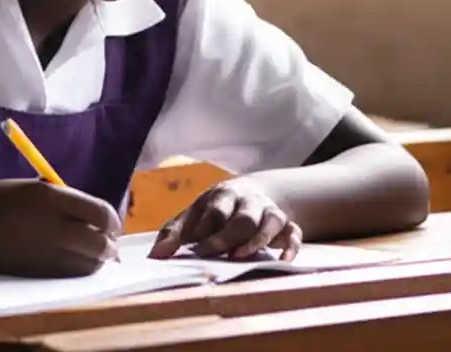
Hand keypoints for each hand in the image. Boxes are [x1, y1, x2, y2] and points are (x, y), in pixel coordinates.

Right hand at [0, 180, 121, 277]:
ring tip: (90, 252)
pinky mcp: (37, 273)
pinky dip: (78, 269)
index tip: (111, 223)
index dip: (111, 220)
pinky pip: (70, 274)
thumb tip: (95, 215)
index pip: (100, 214)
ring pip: (89, 264)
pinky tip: (71, 260)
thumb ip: (65, 200)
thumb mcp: (35, 188)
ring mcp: (45, 253)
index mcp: (52, 199)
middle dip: (109, 244)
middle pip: (100, 244)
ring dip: (96, 259)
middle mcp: (53, 228)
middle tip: (107, 242)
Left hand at [148, 178, 301, 261]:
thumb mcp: (193, 214)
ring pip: (270, 222)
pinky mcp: (287, 225)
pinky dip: (291, 246)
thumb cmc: (215, 210)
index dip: (206, 231)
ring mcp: (269, 212)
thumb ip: (174, 234)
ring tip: (241, 256)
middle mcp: (248, 201)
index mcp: (222, 196)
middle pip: (242, 218)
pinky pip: (295, 233)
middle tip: (214, 254)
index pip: (215, 211)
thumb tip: (155, 257)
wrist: (252, 192)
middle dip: (228, 237)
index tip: (194, 250)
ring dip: (258, 239)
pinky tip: (283, 260)